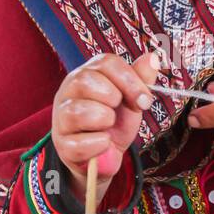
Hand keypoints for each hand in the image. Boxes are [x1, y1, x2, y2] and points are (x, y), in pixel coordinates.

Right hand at [51, 51, 158, 199]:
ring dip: (104, 120)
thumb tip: (153, 58)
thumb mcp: (131, 99)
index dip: (129, 80)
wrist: (105, 155)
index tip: (143, 100)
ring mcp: (61, 117)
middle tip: (118, 111)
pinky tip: (103, 144)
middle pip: (85, 80)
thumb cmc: (115, 122)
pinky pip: (79, 143)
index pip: (106, 62)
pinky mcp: (62, 144)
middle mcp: (69, 91)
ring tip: (108, 126)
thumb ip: (140, 78)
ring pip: (78, 111)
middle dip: (112, 97)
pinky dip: (99, 145)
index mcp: (87, 74)